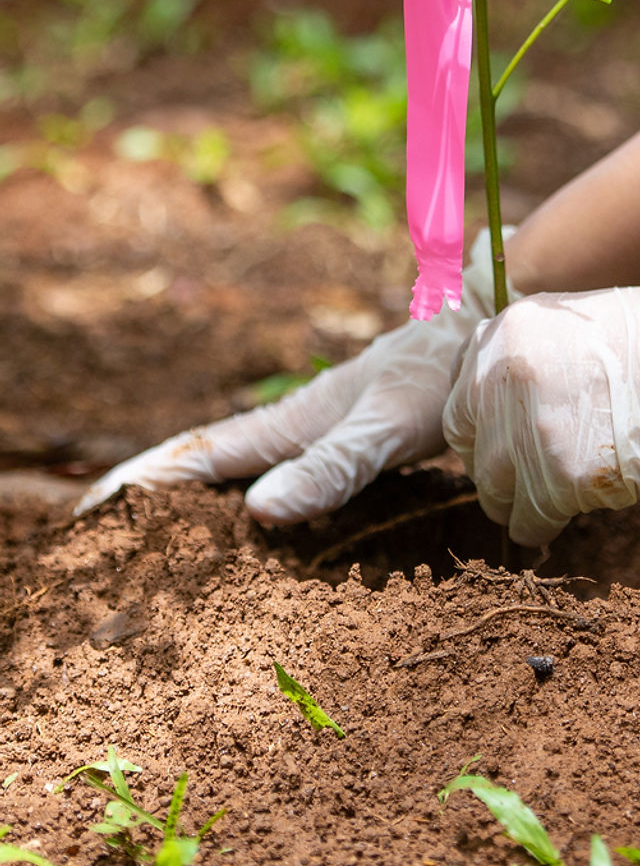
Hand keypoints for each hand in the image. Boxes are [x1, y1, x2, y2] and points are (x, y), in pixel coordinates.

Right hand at [75, 228, 503, 524]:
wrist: (482, 330)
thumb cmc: (436, 377)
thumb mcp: (383, 430)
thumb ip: (329, 468)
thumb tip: (258, 511)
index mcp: (289, 424)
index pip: (200, 456)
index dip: (147, 481)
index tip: (94, 507)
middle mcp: (295, 426)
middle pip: (209, 460)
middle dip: (156, 490)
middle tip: (106, 529)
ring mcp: (321, 430)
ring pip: (244, 467)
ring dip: (199, 496)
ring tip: (163, 534)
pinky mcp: (349, 438)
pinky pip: (285, 473)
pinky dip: (252, 495)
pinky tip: (258, 519)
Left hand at [442, 285, 639, 545]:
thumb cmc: (629, 342)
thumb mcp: (558, 326)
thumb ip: (519, 358)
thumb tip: (496, 409)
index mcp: (499, 337)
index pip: (460, 406)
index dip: (479, 437)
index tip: (494, 451)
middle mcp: (500, 379)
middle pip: (473, 450)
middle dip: (494, 475)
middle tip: (516, 487)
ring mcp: (527, 429)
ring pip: (495, 491)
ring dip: (513, 507)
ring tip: (536, 510)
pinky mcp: (561, 475)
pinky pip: (532, 519)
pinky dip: (541, 527)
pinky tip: (558, 518)